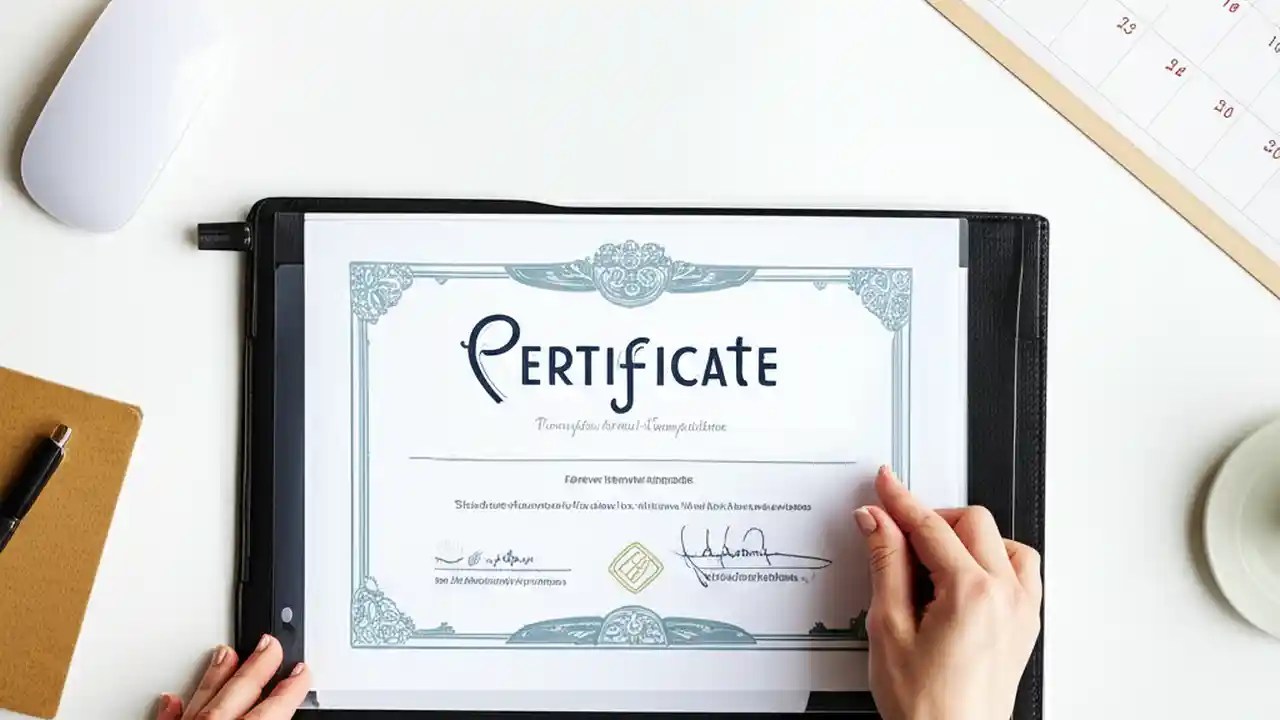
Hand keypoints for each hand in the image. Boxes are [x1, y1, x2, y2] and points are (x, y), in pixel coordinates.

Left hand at [154, 635, 310, 719]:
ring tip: (226, 653)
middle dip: (256, 667)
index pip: (269, 711)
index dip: (289, 690)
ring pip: (201, 702)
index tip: (301, 672)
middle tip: (269, 644)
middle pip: (237, 694)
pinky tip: (172, 698)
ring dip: (215, 677)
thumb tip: (284, 715)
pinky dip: (171, 710)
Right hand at [854, 467, 1041, 719]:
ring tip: (933, 561)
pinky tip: (964, 578)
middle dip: (932, 520)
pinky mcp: (1025, 625)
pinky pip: (1021, 571)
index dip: (902, 501)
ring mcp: (1022, 611)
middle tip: (898, 534)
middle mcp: (1006, 597)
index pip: (931, 527)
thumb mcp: (889, 627)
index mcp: (971, 594)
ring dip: (969, 539)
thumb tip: (878, 521)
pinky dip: (994, 561)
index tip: (886, 484)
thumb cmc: (925, 704)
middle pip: (972, 522)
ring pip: (1003, 542)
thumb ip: (886, 563)